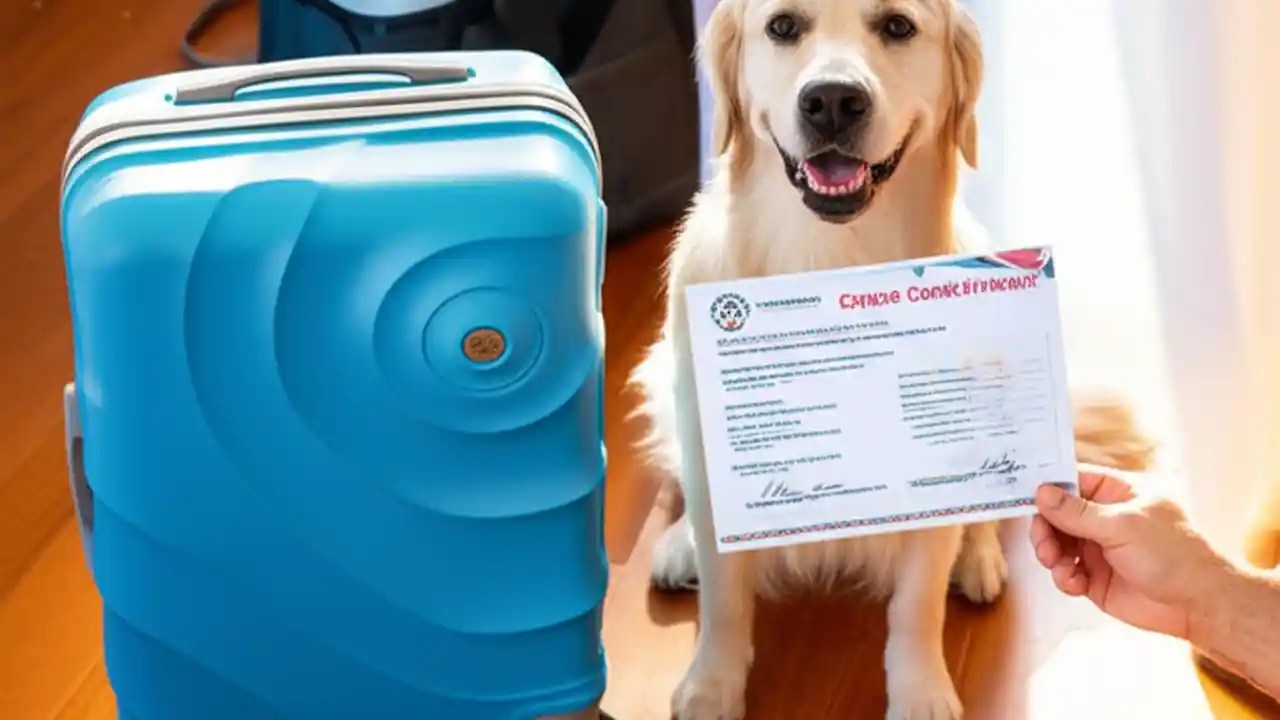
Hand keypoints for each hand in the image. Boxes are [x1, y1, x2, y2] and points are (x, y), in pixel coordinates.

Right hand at [1030, 467, 1229, 639]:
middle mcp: (1104, 518)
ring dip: (1050, 554)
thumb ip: (1077, 512)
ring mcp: (1098, 548)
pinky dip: (1062, 577)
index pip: (1072, 480)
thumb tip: (1041, 491)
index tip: (1023, 497)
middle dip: (1045, 529)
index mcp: (1117, 493)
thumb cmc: (1171, 554)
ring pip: (1056, 543)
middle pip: (1056, 514)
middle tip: (1044, 545)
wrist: (1198, 605)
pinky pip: (1064, 572)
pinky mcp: (1094, 577)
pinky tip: (1074, 584)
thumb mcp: (1121, 526)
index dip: (1047, 488)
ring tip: (1059, 567)